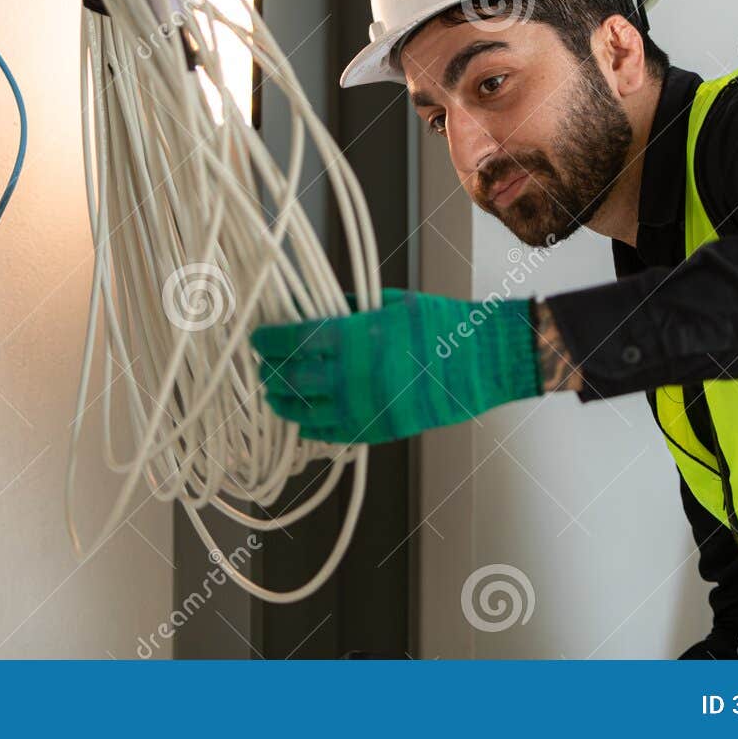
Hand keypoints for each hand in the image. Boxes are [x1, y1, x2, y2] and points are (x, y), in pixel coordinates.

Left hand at [250, 288, 540, 443]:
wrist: (479, 363)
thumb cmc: (438, 326)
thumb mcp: (389, 304)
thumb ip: (347, 308)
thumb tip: (314, 308)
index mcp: (353, 339)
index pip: (291, 342)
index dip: (268, 341)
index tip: (258, 338)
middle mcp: (352, 377)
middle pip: (290, 380)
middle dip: (270, 373)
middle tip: (262, 366)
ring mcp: (363, 409)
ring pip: (303, 413)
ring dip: (284, 403)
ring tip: (277, 394)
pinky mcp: (377, 431)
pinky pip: (330, 435)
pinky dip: (311, 427)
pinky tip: (305, 418)